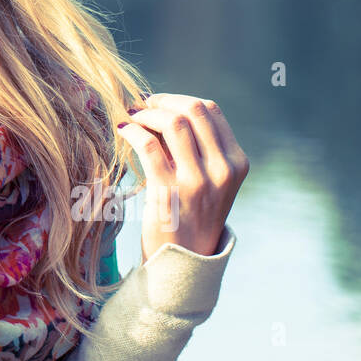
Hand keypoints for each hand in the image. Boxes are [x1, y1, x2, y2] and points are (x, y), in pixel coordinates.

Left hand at [116, 93, 248, 262]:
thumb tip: (162, 109)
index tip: (157, 102)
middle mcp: (223, 170)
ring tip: (132, 118)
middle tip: (141, 105)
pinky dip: (133, 131)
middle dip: (162, 101)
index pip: (211, 111)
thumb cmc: (191, 215)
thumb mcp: (209, 181)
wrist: (184, 261)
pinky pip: (149, 145)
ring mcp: (198, 181)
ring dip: (147, 113)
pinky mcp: (169, 192)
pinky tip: (124, 131)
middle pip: (193, 110)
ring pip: (173, 122)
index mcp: (236, 162)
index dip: (179, 99)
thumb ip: (196, 148)